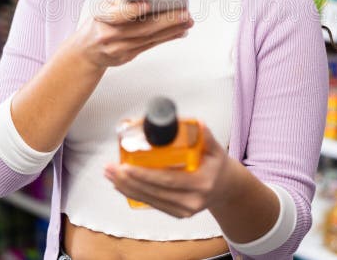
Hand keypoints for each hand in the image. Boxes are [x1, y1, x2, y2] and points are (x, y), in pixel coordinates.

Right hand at [70, 0, 193, 68]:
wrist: (86, 51)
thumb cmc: (99, 23)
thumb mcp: (104, 7)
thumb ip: (124, 1)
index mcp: (101, 16)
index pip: (117, 14)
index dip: (133, 10)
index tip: (149, 3)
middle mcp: (108, 34)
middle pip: (141, 28)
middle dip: (166, 20)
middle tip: (184, 13)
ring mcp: (117, 48)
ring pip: (149, 38)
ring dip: (172, 30)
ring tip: (187, 21)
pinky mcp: (126, 57)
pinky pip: (150, 46)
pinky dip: (166, 38)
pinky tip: (179, 31)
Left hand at [104, 124, 239, 217]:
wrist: (226, 189)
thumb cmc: (217, 165)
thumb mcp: (216, 149)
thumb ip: (206, 136)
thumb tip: (197, 123)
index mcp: (201, 184)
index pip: (168, 180)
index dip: (144, 174)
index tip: (126, 165)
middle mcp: (192, 201)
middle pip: (154, 192)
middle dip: (128, 181)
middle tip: (110, 168)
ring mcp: (184, 210)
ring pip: (149, 200)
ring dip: (126, 188)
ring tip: (109, 174)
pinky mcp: (178, 214)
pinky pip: (152, 204)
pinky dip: (134, 195)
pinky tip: (120, 185)